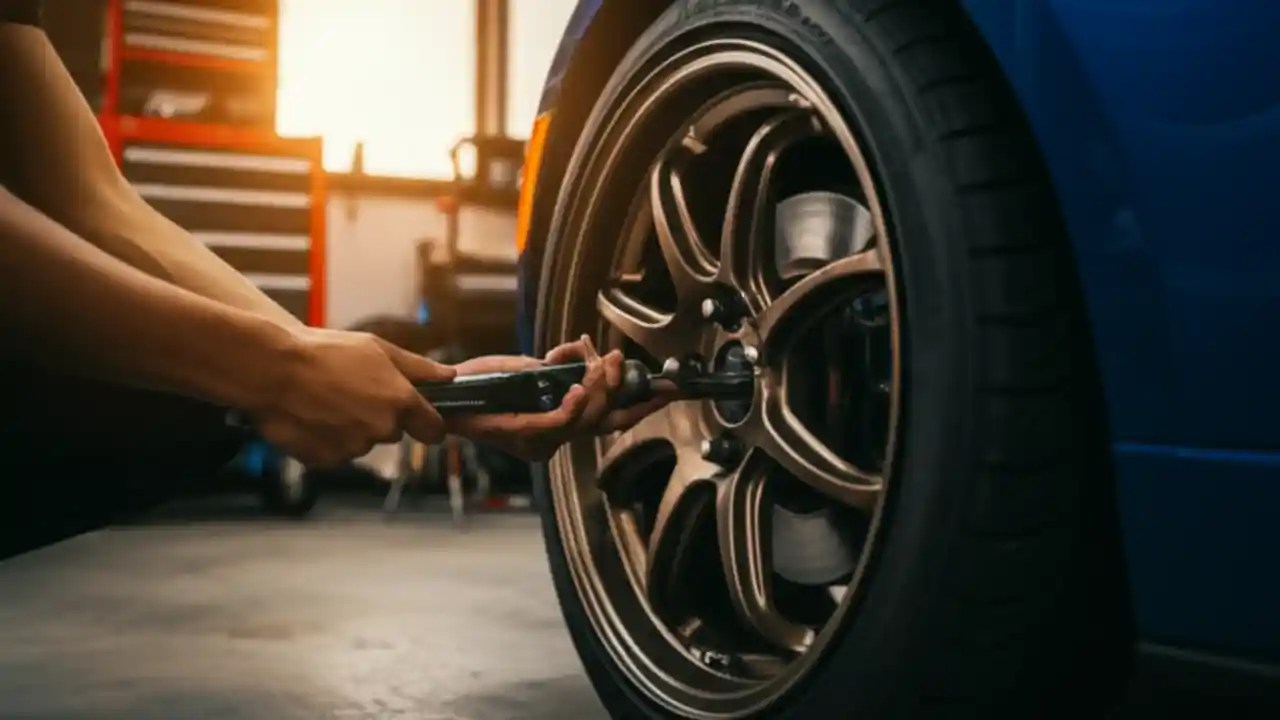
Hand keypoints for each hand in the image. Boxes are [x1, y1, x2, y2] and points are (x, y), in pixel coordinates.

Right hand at [246, 328, 455, 467]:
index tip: (420, 418)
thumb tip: (450, 376)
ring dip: (351, 428)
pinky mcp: (326, 460)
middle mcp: (382, 429)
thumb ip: (418, 367)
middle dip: (380, 417)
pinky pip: (335, 453)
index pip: (433, 429)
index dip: (428, 423)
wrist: (271, 369)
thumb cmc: (324, 352)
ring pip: (362, 443)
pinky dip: (326, 440)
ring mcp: (353, 448)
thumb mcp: (377, 348)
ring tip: (326, 401)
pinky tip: (311, 416)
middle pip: (393, 432)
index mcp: (401, 402)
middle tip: (353, 392)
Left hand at [444, 336, 673, 460]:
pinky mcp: (525, 435)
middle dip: (624, 392)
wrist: (445, 394)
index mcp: (558, 425)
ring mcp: (541, 441)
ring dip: (598, 388)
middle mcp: (554, 439)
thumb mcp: (529, 367)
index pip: (609, 420)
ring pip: (587, 418)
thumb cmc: (480, 383)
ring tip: (603, 364)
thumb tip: (583, 348)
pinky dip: (575, 404)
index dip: (640, 406)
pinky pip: (561, 422)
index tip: (666, 390)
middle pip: (606, 421)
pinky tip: (579, 389)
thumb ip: (559, 363)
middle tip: (625, 364)